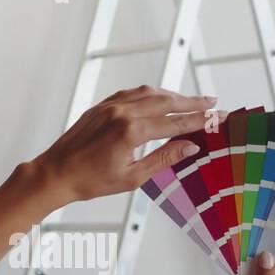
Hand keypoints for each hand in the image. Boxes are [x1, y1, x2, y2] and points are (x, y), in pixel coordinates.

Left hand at [31, 85, 217, 204]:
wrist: (56, 173)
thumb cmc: (92, 181)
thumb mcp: (132, 177)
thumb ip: (163, 159)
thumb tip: (190, 147)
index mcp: (131, 132)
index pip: (175, 123)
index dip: (199, 120)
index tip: (218, 117)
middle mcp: (122, 113)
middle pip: (166, 101)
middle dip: (192, 102)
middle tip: (213, 102)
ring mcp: (110, 106)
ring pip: (150, 93)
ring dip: (172, 95)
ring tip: (191, 100)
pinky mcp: (101, 106)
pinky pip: (132, 93)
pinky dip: (150, 94)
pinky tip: (159, 98)